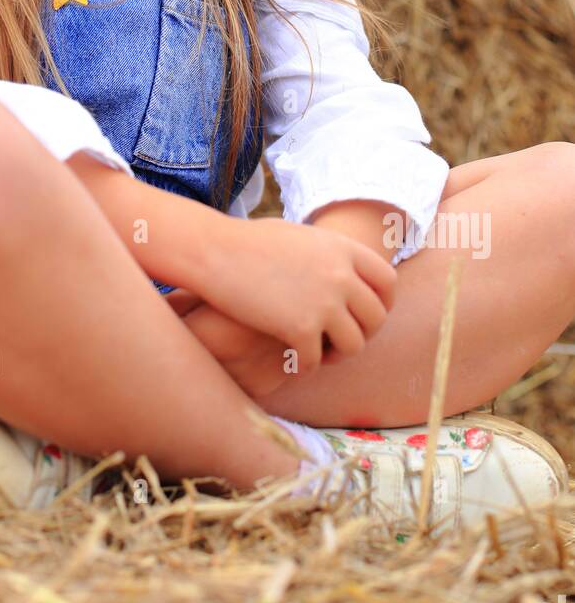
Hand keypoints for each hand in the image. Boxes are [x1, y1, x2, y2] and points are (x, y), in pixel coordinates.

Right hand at [167, 217, 397, 381]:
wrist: (214, 251)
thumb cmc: (246, 242)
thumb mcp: (299, 236)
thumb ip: (328, 255)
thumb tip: (344, 271)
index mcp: (342, 248)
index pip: (387, 281)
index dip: (382, 303)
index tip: (367, 315)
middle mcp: (341, 274)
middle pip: (376, 317)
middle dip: (363, 333)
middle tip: (341, 340)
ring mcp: (323, 302)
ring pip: (354, 345)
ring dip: (339, 354)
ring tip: (321, 353)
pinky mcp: (300, 327)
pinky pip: (317, 360)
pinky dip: (306, 365)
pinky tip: (293, 361)